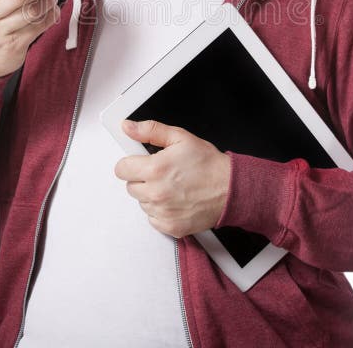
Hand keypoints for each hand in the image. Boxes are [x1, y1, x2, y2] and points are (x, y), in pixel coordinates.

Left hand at [114, 119, 230, 237]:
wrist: (231, 189)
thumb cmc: (209, 165)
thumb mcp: (180, 138)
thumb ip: (151, 130)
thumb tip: (129, 127)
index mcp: (155, 169)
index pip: (121, 169)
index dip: (130, 163)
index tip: (139, 163)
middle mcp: (156, 193)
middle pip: (130, 186)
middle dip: (142, 178)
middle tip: (162, 173)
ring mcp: (162, 212)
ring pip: (142, 202)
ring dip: (152, 195)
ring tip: (172, 186)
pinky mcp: (170, 226)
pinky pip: (153, 218)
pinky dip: (161, 211)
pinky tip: (175, 200)